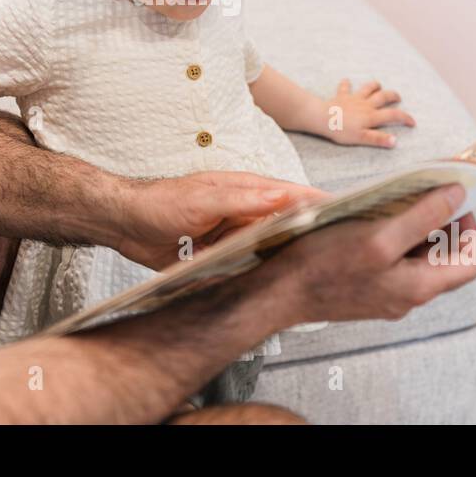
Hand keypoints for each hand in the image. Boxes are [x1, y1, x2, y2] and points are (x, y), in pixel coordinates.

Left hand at [114, 171, 328, 269]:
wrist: (125, 224)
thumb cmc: (159, 202)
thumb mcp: (202, 200)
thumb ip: (241, 199)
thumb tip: (281, 196)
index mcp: (247, 191)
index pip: (293, 195)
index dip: (321, 203)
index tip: (350, 211)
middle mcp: (247, 212)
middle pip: (291, 224)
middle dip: (316, 233)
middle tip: (346, 250)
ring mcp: (238, 235)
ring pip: (275, 248)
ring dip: (294, 257)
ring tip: (323, 271)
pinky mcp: (226, 257)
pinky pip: (253, 266)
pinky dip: (267, 274)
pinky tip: (281, 286)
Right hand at [262, 184, 475, 324]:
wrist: (278, 293)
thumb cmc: (324, 266)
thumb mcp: (378, 237)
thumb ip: (422, 218)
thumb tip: (456, 196)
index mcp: (418, 288)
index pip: (469, 263)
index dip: (470, 230)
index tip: (456, 201)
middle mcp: (407, 296)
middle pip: (445, 261)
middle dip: (443, 225)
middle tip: (429, 193)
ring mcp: (387, 294)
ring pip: (418, 260)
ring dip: (418, 229)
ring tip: (402, 201)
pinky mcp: (367, 288)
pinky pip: (394, 262)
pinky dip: (395, 238)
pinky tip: (376, 219)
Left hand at [322, 78, 414, 146]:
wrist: (322, 117)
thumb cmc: (341, 130)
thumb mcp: (361, 138)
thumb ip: (378, 139)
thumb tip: (395, 141)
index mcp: (371, 116)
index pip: (393, 115)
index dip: (405, 118)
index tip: (413, 122)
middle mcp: (365, 105)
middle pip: (383, 97)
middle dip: (392, 96)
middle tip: (398, 97)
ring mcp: (353, 99)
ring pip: (367, 88)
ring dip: (374, 85)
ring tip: (378, 85)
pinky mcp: (341, 97)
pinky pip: (345, 88)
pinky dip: (346, 84)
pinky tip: (346, 81)